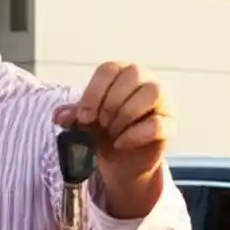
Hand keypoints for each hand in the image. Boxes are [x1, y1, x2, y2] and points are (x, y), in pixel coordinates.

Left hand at [52, 61, 173, 179]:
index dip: (94, 93)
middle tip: (100, 124)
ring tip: (112, 131)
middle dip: (110, 104)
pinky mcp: (170, 124)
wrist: (120, 159)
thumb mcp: (83, 122)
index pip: (109, 69)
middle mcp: (144, 80)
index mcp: (120, 73)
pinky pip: (158, 123)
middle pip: (132, 75)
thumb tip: (60, 116)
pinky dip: (135, 135)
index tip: (84, 117)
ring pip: (152, 92)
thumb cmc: (102, 131)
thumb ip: (72, 116)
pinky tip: (121, 143)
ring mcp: (162, 101)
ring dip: (126, 114)